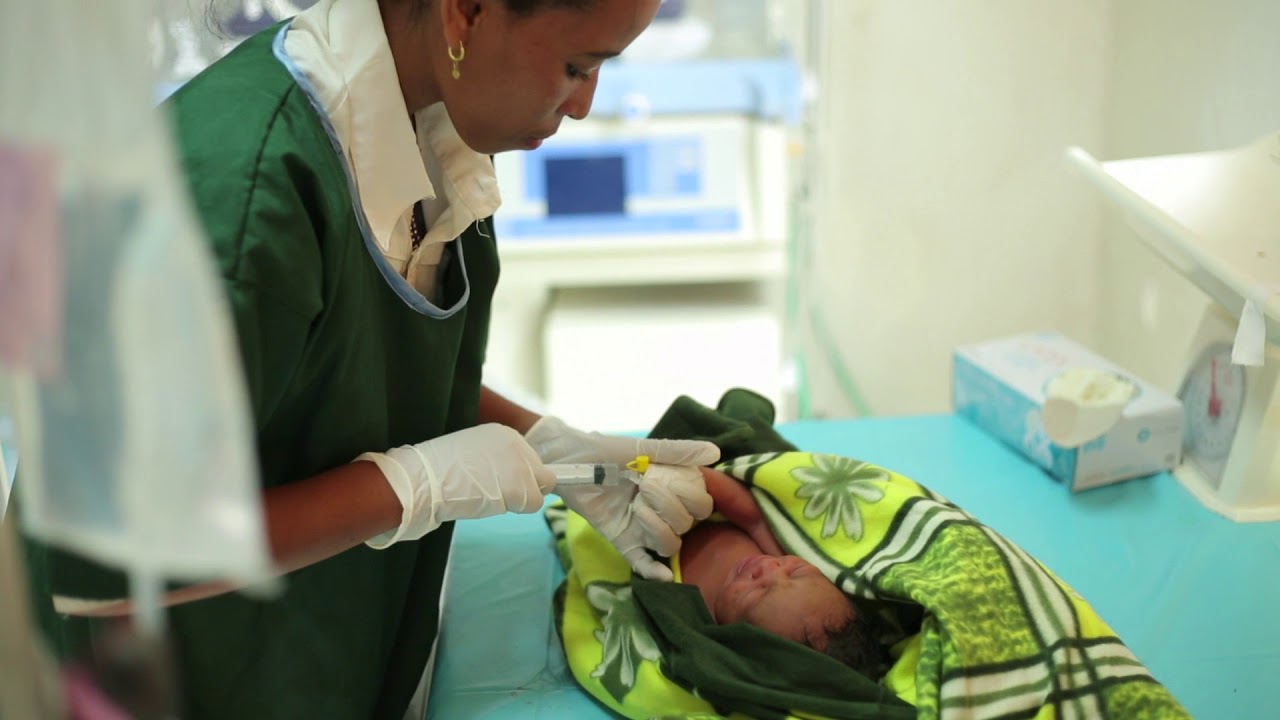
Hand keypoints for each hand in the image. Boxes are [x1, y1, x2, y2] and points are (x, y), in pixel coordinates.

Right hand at [358, 424, 555, 547]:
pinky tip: (490, 503)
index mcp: (504, 434)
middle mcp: (517, 445)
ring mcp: (520, 464)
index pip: (530, 460)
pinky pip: (532, 505)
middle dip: (524, 490)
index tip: (502, 484)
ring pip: (538, 493)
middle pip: (541, 475)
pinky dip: (515, 509)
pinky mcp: (519, 486)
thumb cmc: (438, 471)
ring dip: (517, 502)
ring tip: (487, 497)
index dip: (519, 478)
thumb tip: (510, 478)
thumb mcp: (472, 454)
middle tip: (496, 495)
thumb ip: (495, 461)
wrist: (424, 479)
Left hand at [525, 416, 718, 579]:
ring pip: (670, 543)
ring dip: (659, 528)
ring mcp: (643, 526)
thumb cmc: (601, 450)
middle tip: (645, 487)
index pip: (702, 504)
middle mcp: (663, 508)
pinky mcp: (622, 540)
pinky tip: (663, 576)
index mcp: (673, 485)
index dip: (691, 495)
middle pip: (689, 524)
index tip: (664, 476)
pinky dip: (653, 571)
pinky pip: (642, 562)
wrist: (563, 461)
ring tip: (637, 507)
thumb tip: (715, 452)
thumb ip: (676, 452)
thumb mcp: (640, 449)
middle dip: (672, 507)